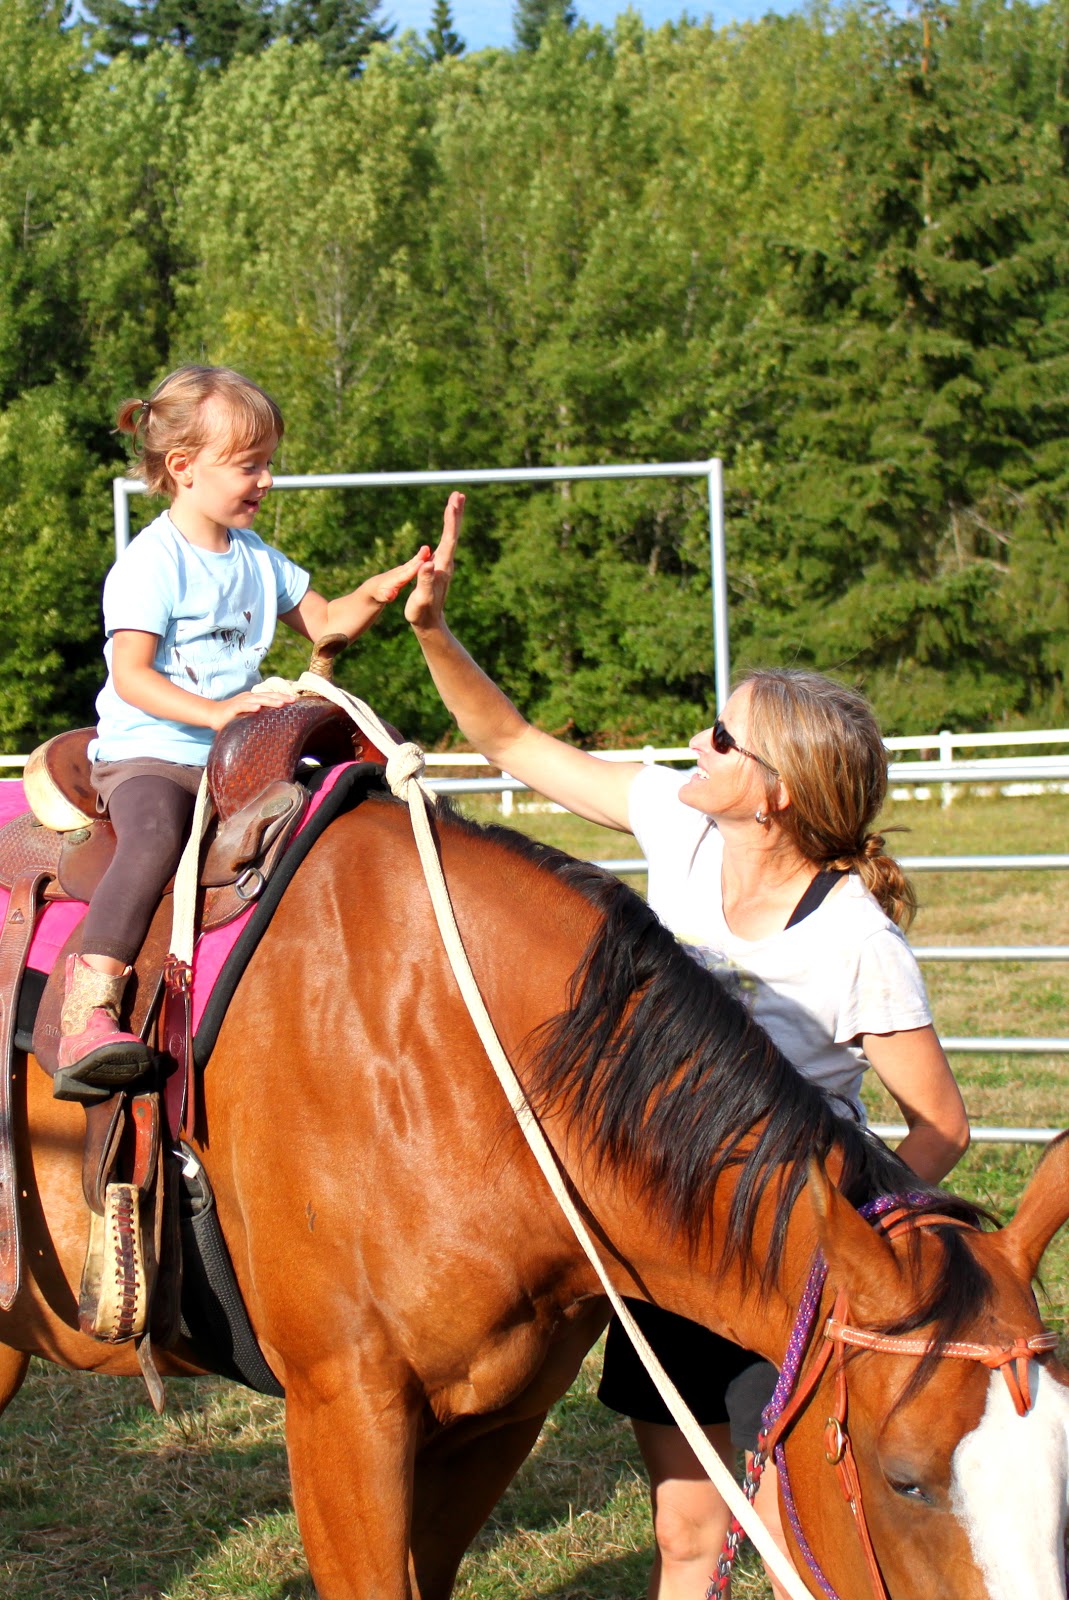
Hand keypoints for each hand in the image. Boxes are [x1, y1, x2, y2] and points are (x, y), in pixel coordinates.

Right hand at [210, 686, 296, 729]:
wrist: (212, 714)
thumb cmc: (232, 716)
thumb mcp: (248, 714)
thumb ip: (260, 716)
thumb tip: (275, 723)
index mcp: (254, 698)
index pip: (270, 696)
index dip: (282, 697)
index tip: (295, 700)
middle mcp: (249, 697)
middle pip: (267, 695)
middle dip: (281, 698)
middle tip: (293, 700)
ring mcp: (241, 701)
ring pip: (257, 699)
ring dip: (269, 701)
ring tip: (281, 704)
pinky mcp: (232, 708)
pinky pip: (242, 706)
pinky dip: (250, 706)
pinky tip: (258, 708)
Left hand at [358, 544, 432, 607]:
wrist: (374, 586)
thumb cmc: (379, 594)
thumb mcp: (382, 597)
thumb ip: (387, 595)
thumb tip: (389, 595)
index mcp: (396, 580)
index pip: (406, 574)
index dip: (414, 569)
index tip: (422, 563)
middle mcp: (399, 572)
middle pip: (410, 565)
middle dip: (418, 557)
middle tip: (426, 548)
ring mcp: (401, 569)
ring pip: (412, 562)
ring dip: (420, 555)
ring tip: (427, 548)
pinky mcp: (404, 569)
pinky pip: (414, 562)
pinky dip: (420, 557)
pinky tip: (428, 553)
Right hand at [405, 492, 464, 632]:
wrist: (430, 623)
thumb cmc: (422, 612)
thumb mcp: (421, 598)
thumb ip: (424, 580)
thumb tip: (428, 562)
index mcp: (442, 567)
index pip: (449, 539)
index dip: (451, 520)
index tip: (452, 503)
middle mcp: (447, 564)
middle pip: (454, 534)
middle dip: (456, 514)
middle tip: (459, 494)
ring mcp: (445, 565)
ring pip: (452, 537)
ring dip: (454, 519)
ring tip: (455, 502)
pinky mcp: (441, 568)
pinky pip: (446, 543)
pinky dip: (448, 530)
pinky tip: (447, 527)